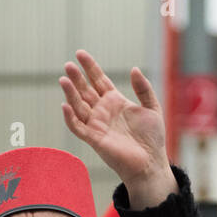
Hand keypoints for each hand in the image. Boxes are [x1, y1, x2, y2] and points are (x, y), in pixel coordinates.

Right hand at [60, 51, 175, 205]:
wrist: (151, 163)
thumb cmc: (152, 138)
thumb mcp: (152, 108)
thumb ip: (144, 89)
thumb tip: (134, 69)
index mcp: (115, 101)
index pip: (98, 80)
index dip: (89, 67)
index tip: (80, 53)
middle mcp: (103, 111)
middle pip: (85, 90)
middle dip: (77, 78)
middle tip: (69, 65)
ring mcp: (97, 124)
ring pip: (78, 106)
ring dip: (70, 93)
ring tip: (64, 79)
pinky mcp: (94, 139)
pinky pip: (78, 127)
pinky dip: (70, 117)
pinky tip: (65, 105)